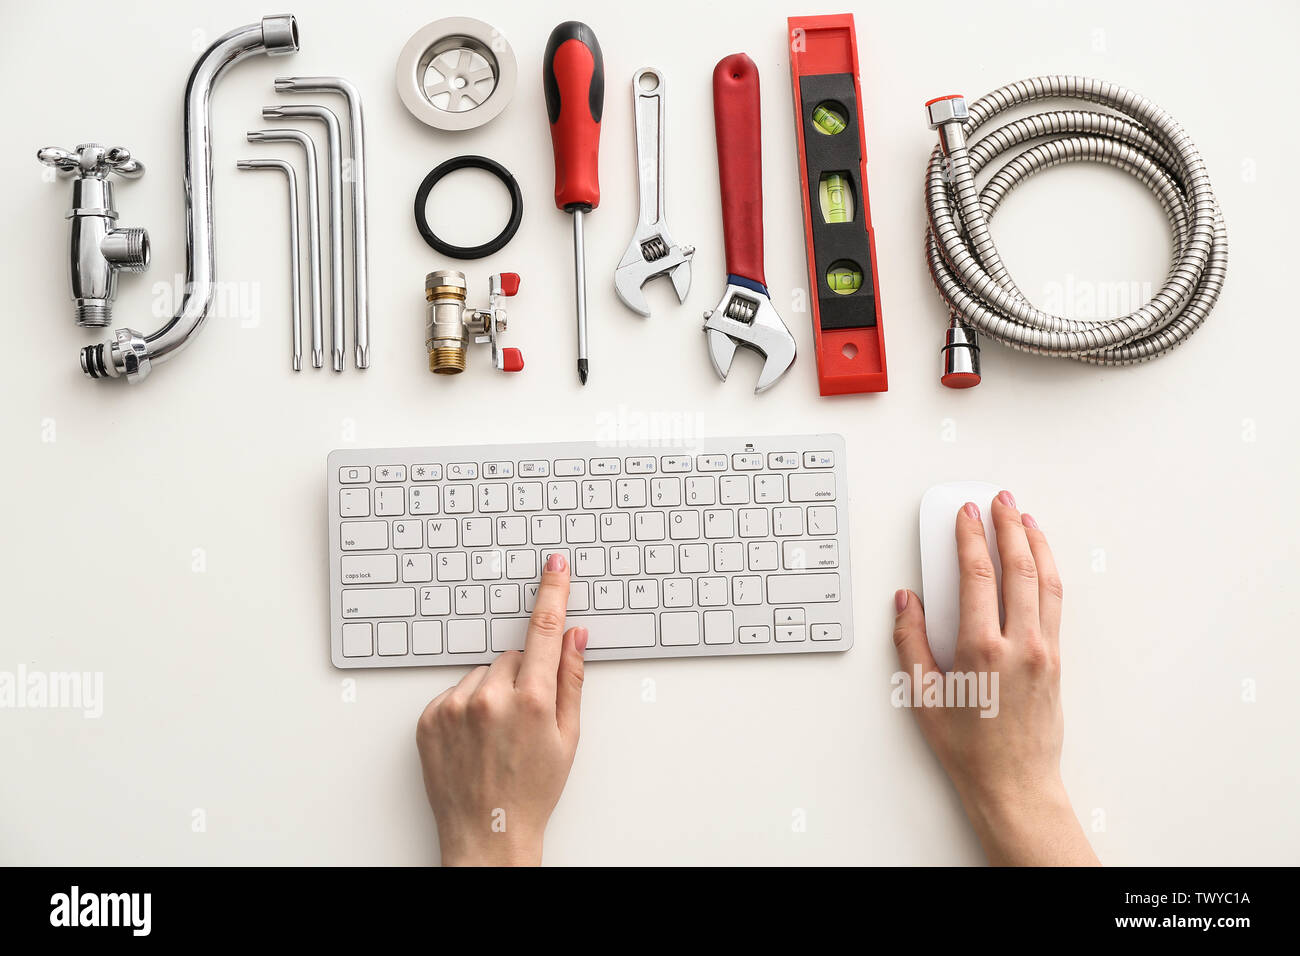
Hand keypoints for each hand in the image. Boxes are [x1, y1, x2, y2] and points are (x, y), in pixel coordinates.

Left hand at [416, 553, 587, 865]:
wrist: (487, 834)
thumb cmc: (532, 792)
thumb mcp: (568, 737)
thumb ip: (571, 680)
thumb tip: (575, 637)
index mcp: (532, 701)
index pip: (545, 630)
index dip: (552, 592)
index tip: (555, 566)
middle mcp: (490, 698)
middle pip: (512, 657)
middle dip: (523, 676)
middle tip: (526, 717)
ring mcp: (454, 707)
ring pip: (482, 673)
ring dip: (492, 691)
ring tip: (497, 734)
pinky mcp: (428, 717)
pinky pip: (454, 691)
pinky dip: (465, 705)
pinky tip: (475, 737)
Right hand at [892, 491, 1098, 865]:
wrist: (1015, 785)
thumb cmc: (969, 749)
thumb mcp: (924, 697)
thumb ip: (911, 642)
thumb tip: (907, 601)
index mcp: (982, 650)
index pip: (977, 576)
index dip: (970, 538)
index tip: (966, 514)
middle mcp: (1020, 645)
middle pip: (1019, 568)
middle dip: (1009, 527)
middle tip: (1000, 499)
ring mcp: (1044, 651)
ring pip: (1046, 581)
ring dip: (1036, 543)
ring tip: (1025, 517)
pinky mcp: (1056, 660)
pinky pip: (1055, 603)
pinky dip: (1048, 572)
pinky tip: (1040, 560)